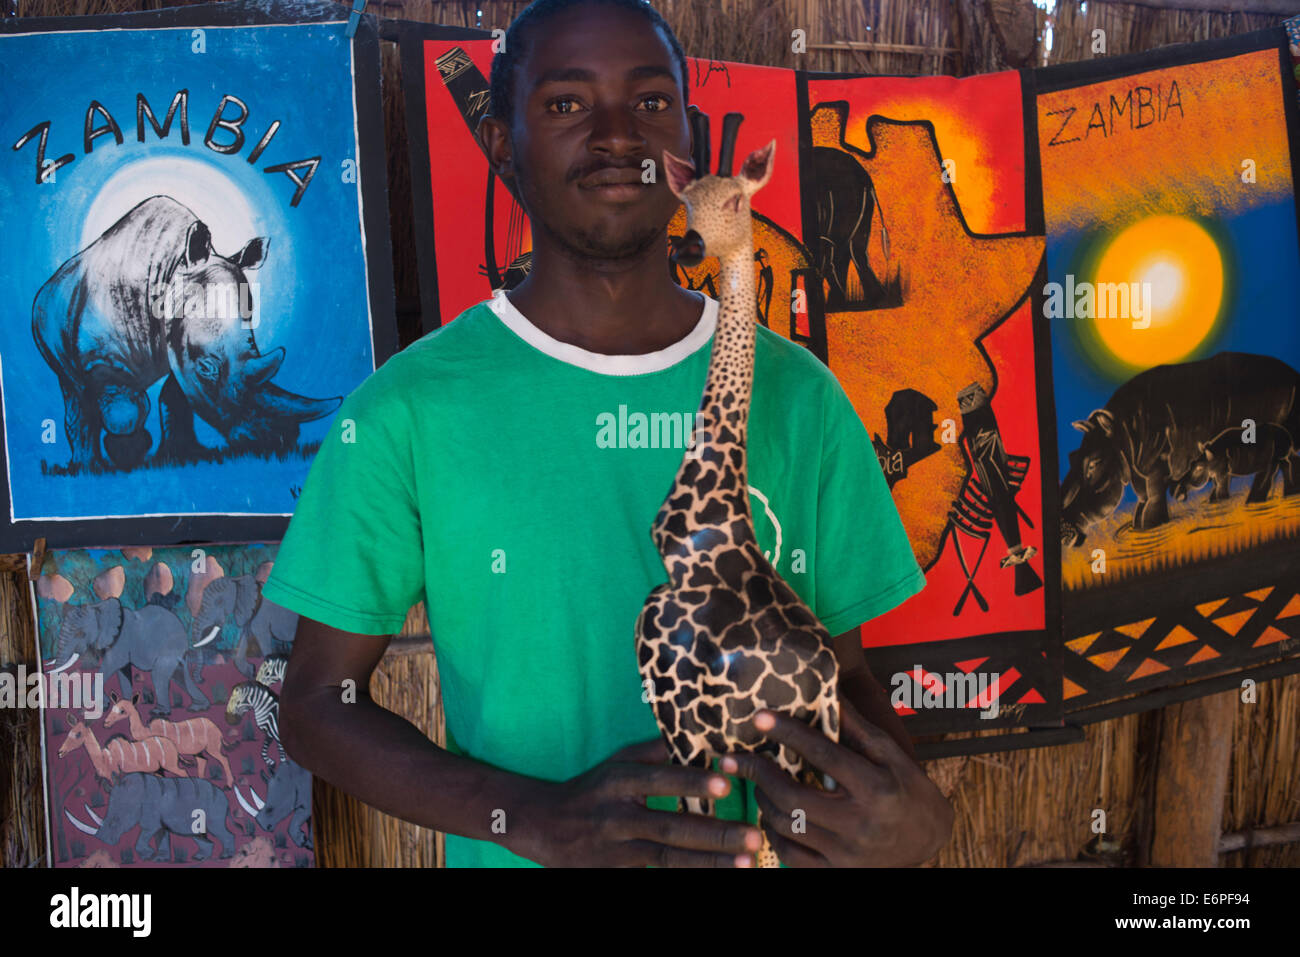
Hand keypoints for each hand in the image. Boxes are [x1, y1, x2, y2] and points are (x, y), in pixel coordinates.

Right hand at [510, 737, 764, 866]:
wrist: (542, 827)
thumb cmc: (590, 790)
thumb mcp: (616, 763)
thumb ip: (654, 752)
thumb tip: (696, 735)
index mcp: (619, 783)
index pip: (660, 781)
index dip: (691, 783)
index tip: (726, 784)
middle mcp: (617, 817)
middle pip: (670, 827)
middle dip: (714, 834)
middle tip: (754, 836)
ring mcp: (615, 850)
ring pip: (668, 858)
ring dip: (709, 862)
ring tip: (747, 863)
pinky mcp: (615, 872)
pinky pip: (656, 874)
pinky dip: (687, 874)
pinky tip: (716, 875)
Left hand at [720, 697, 952, 865]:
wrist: (929, 840)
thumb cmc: (907, 787)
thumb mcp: (890, 753)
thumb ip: (856, 726)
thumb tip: (826, 691)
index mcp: (876, 788)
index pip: (823, 755)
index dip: (788, 733)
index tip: (760, 718)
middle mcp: (861, 823)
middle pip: (794, 796)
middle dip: (758, 774)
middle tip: (736, 759)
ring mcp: (847, 853)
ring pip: (787, 827)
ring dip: (762, 801)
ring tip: (755, 783)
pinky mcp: (837, 873)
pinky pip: (791, 856)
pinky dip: (773, 833)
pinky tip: (770, 814)